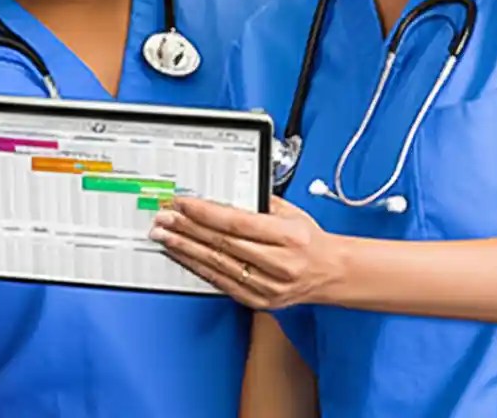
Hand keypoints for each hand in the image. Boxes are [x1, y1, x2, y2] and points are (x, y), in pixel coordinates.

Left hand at [149, 196, 346, 310]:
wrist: (333, 274)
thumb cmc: (310, 241)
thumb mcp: (291, 213)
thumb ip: (257, 203)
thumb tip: (218, 196)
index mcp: (288, 237)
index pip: (236, 222)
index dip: (204, 213)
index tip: (182, 204)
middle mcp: (279, 263)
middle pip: (222, 243)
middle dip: (187, 229)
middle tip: (163, 220)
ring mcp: (269, 285)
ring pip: (218, 265)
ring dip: (185, 250)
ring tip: (165, 237)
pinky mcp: (260, 301)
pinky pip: (221, 283)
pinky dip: (198, 268)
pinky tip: (182, 257)